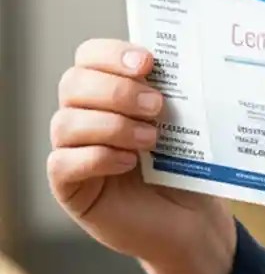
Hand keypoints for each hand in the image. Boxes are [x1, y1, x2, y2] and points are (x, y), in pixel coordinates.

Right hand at [48, 38, 234, 273]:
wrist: (193, 219)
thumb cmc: (189, 167)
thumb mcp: (189, 125)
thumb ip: (179, 94)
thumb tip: (188, 62)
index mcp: (111, 91)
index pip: (90, 56)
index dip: (112, 53)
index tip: (148, 63)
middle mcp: (85, 115)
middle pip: (74, 83)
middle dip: (117, 91)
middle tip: (157, 105)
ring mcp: (73, 151)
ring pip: (66, 122)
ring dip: (112, 125)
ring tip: (151, 140)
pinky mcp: (71, 186)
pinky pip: (63, 163)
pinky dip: (96, 157)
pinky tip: (128, 163)